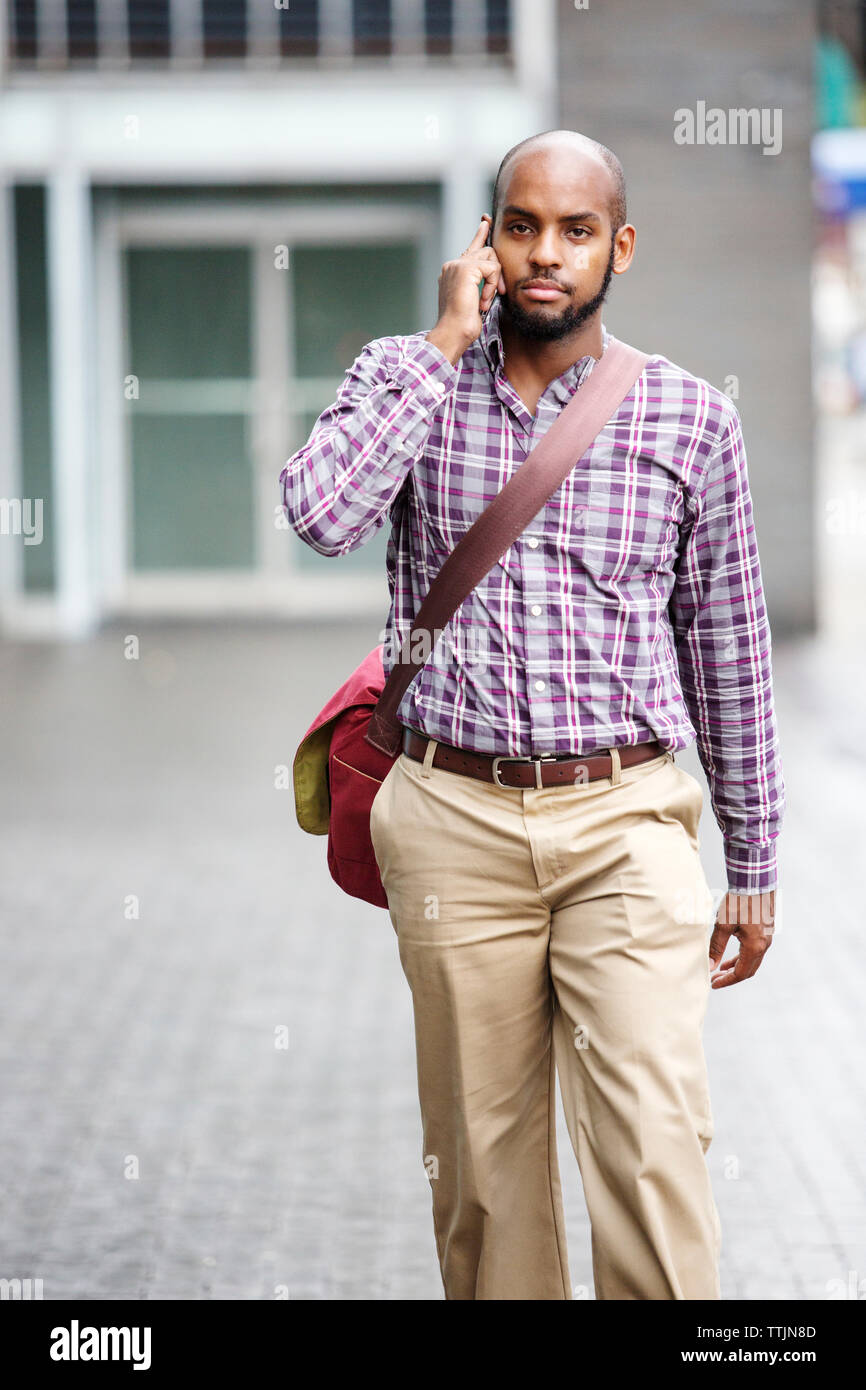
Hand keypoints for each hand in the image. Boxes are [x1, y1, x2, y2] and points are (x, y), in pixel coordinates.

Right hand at [426, 215, 505, 362]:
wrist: (452, 333)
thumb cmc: (463, 325)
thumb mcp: (476, 301)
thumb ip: (482, 285)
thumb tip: (494, 275)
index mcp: (452, 272)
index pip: (471, 249)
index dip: (480, 235)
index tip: (485, 222)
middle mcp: (452, 265)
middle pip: (487, 251)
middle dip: (497, 271)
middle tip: (500, 293)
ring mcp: (458, 265)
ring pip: (491, 257)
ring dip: (495, 281)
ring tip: (485, 301)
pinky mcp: (466, 268)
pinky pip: (492, 268)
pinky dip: (493, 285)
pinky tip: (483, 301)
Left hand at [709, 891, 774, 987]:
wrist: (756, 882)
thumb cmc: (739, 902)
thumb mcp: (723, 925)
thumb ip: (716, 947)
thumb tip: (709, 966)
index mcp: (754, 947)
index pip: (740, 973)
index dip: (726, 981)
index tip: (713, 984)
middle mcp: (763, 946)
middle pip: (748, 970)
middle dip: (731, 976)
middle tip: (715, 978)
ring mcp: (767, 939)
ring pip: (752, 961)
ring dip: (737, 966)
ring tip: (721, 968)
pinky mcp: (766, 931)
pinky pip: (755, 951)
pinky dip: (743, 956)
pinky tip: (732, 954)